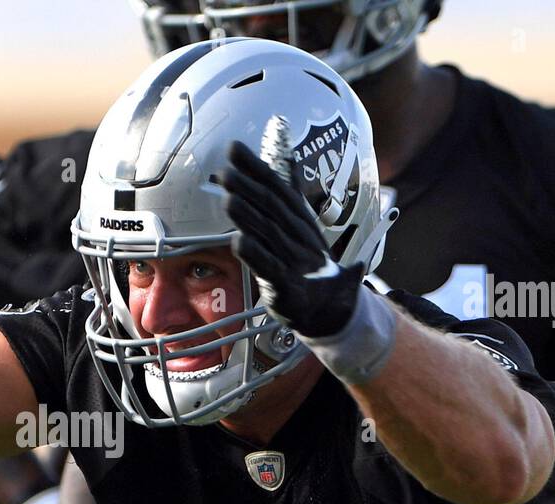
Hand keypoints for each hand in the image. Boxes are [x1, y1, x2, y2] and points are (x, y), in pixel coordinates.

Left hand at [220, 141, 364, 337]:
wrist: (330, 304)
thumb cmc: (308, 260)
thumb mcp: (302, 223)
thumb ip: (291, 189)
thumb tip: (286, 152)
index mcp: (300, 217)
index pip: (277, 186)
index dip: (256, 167)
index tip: (234, 149)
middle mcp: (298, 235)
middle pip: (272, 207)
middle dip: (248, 188)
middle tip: (225, 172)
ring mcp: (294, 259)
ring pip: (269, 234)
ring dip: (248, 216)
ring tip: (228, 198)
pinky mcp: (286, 285)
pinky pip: (270, 267)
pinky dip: (255, 254)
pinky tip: (238, 241)